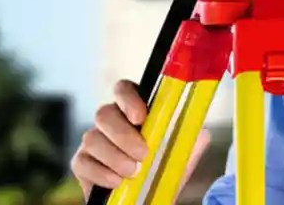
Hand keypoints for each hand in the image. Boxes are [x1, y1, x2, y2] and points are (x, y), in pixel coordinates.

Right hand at [71, 78, 209, 198]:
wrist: (148, 198)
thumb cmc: (163, 170)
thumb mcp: (182, 153)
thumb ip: (190, 138)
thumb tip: (201, 131)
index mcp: (134, 110)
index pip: (123, 89)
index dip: (128, 98)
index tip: (141, 117)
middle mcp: (110, 121)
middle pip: (104, 113)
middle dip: (123, 134)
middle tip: (143, 154)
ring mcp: (93, 141)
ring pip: (92, 138)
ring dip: (114, 157)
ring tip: (133, 172)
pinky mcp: (81, 163)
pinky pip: (82, 162)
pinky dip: (101, 173)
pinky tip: (117, 182)